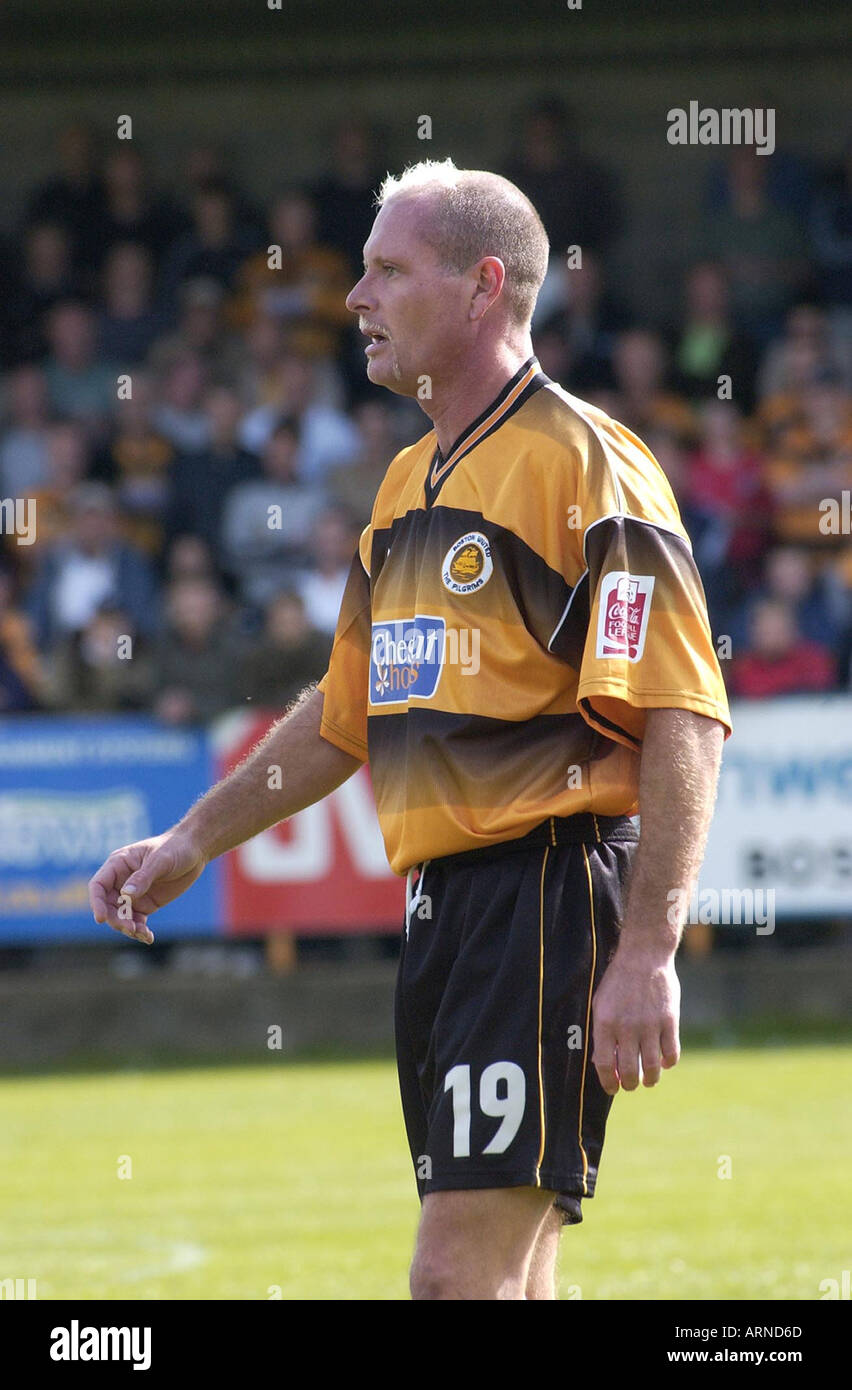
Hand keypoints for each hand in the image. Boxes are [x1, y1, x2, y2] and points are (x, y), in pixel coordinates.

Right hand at [88, 830, 206, 944]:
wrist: (194, 851)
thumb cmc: (175, 848)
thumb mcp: (160, 860)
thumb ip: (143, 877)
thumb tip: (126, 894)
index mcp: (118, 864)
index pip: (98, 885)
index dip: (96, 902)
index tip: (101, 918)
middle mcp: (121, 881)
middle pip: (108, 906)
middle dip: (116, 920)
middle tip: (132, 928)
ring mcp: (132, 894)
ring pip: (121, 917)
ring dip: (128, 928)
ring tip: (143, 935)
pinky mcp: (145, 904)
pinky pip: (136, 921)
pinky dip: (140, 931)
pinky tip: (148, 938)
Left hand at [591, 946, 680, 1094]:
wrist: (644, 956)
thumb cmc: (618, 981)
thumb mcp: (600, 1003)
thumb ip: (601, 1032)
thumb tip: (601, 1062)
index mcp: (605, 1022)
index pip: (604, 1064)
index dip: (607, 1082)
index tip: (611, 1088)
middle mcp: (627, 1027)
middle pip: (629, 1071)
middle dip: (629, 1085)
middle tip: (630, 1085)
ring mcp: (650, 1025)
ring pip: (652, 1068)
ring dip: (650, 1079)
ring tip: (648, 1079)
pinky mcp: (670, 1021)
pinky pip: (671, 1054)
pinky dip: (668, 1063)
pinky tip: (663, 1061)